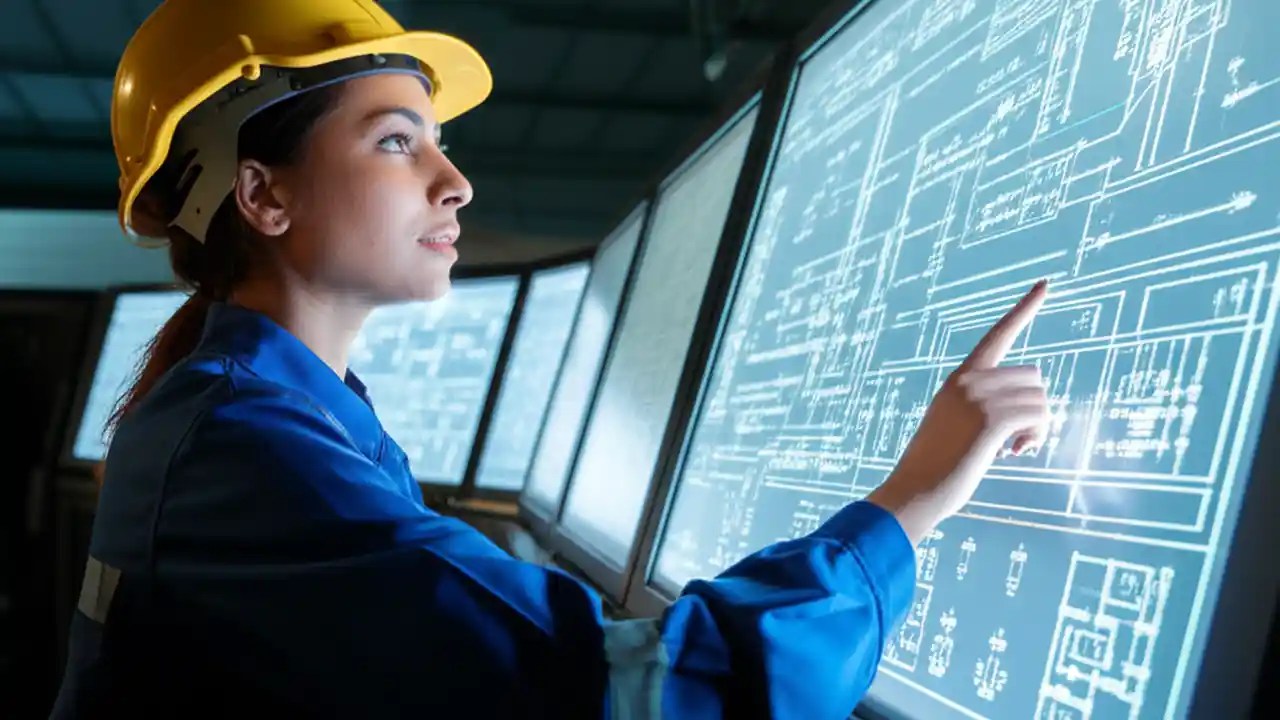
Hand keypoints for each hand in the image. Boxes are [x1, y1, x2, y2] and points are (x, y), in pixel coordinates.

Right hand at [867, 280, 1050, 544]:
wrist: (915, 490)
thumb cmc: (936, 469)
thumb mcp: (956, 428)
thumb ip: (983, 408)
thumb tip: (1032, 410)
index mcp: (958, 378)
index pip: (998, 335)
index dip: (1024, 309)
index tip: (1046, 284)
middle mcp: (969, 380)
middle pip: (1033, 377)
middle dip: (1034, 409)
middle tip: (1020, 441)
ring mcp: (979, 396)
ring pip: (1040, 399)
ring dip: (1038, 428)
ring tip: (1015, 449)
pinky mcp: (992, 418)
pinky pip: (1038, 416)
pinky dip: (1035, 437)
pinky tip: (1015, 453)